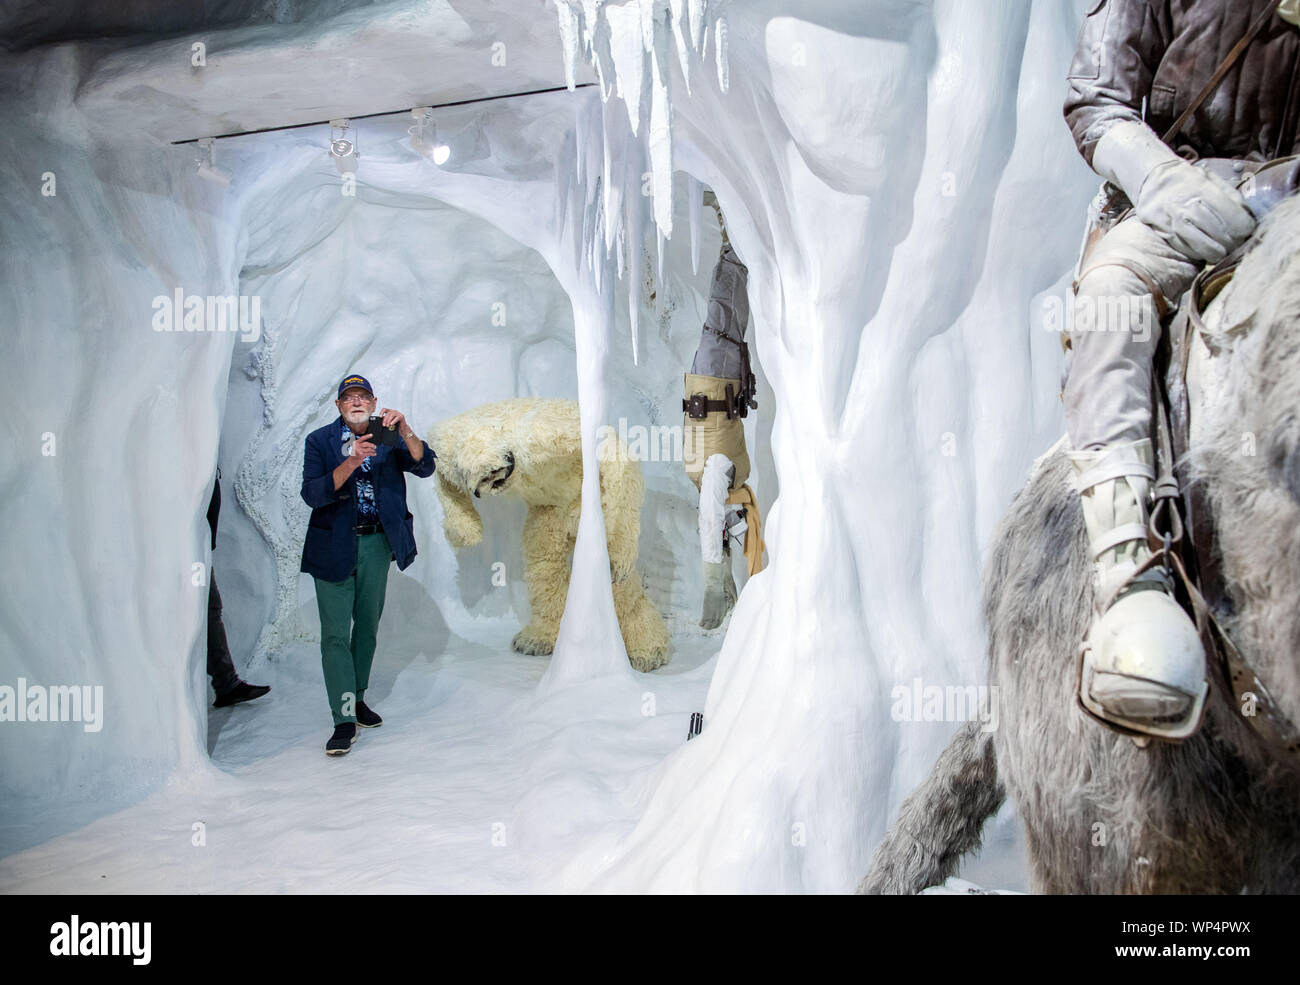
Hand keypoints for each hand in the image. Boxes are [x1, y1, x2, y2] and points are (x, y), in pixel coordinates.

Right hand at [349, 435, 376, 460]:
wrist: (352, 461)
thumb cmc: (355, 454)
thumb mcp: (356, 447)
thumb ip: (361, 445)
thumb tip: (370, 444)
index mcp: (356, 442)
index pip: (362, 438)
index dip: (367, 436)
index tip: (372, 435)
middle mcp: (357, 445)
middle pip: (366, 444)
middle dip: (372, 445)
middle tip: (375, 447)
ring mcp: (359, 450)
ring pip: (368, 449)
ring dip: (373, 450)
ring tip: (374, 451)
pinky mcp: (361, 454)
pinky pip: (369, 453)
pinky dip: (372, 454)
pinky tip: (374, 454)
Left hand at [379, 408, 408, 435]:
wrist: (402, 429)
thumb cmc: (395, 425)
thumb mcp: (389, 422)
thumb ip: (385, 421)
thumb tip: (380, 422)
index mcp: (390, 411)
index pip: (384, 409)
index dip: (381, 412)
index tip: (380, 417)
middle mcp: (394, 411)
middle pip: (388, 413)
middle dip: (385, 420)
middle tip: (384, 425)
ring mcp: (398, 413)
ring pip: (391, 415)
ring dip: (388, 420)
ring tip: (387, 425)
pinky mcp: (401, 416)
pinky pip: (396, 418)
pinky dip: (393, 421)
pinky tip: (391, 424)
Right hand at [1136, 159, 1255, 262]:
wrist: (1152, 180)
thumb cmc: (1187, 180)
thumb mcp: (1211, 178)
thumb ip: (1230, 195)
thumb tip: (1248, 216)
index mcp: (1203, 190)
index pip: (1233, 217)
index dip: (1245, 228)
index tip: (1248, 230)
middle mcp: (1187, 207)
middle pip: (1219, 234)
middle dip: (1233, 242)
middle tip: (1238, 244)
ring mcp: (1173, 222)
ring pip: (1202, 246)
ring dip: (1216, 253)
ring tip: (1223, 251)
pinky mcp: (1163, 233)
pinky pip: (1185, 249)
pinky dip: (1198, 253)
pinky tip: (1204, 251)